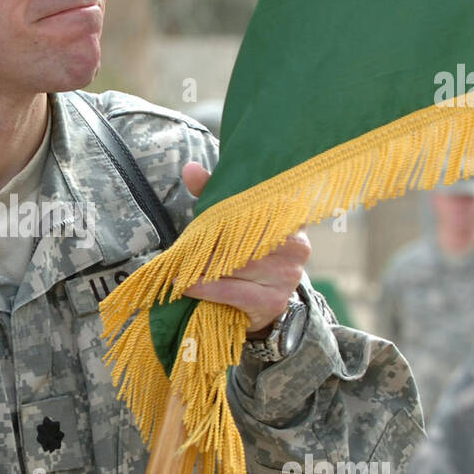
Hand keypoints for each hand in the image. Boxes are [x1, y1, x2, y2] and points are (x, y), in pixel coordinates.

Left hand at [179, 161, 310, 337]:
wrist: (264, 304)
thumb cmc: (246, 254)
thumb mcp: (233, 222)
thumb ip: (214, 194)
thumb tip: (190, 168)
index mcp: (290, 218)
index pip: (260, 206)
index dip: (229, 209)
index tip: (204, 215)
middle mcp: (296, 245)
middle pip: (244, 238)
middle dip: (210, 241)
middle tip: (182, 244)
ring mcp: (287, 276)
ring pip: (235, 265)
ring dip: (201, 266)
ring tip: (178, 264)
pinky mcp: (273, 302)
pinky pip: (233, 292)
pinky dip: (205, 288)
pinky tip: (185, 285)